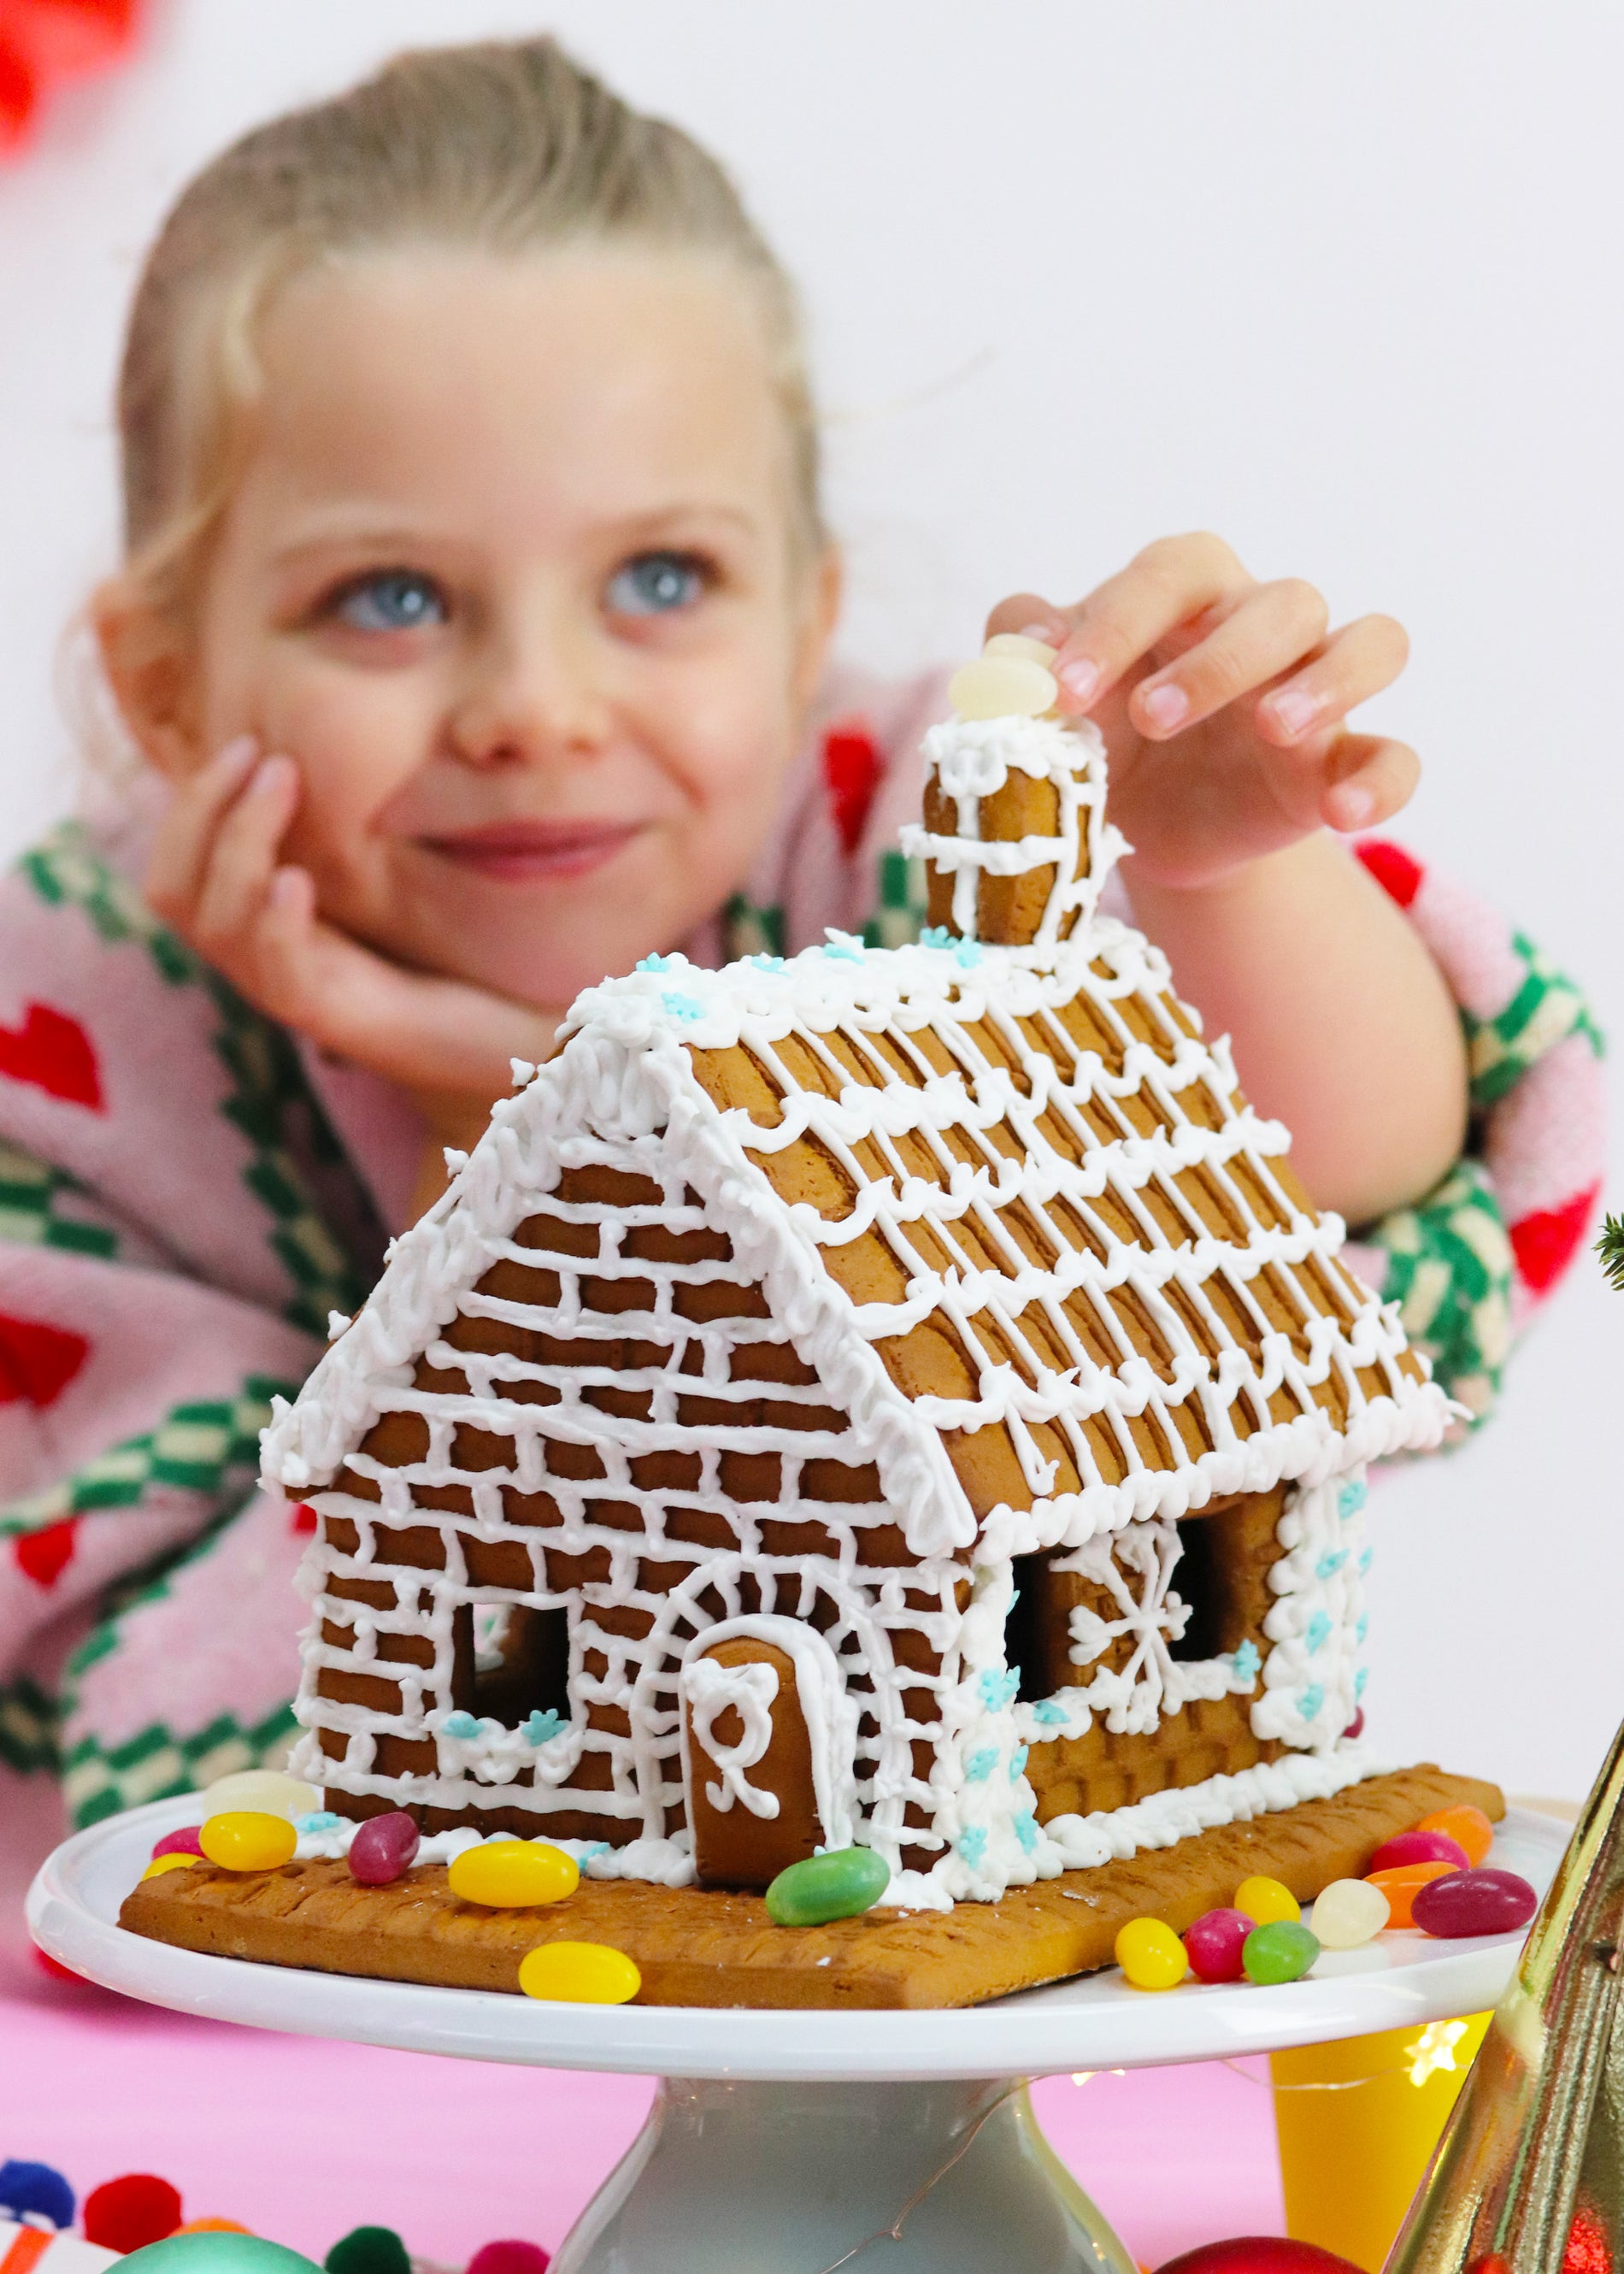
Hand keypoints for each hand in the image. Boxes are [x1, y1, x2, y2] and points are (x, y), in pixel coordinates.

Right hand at [143, 738, 558, 1109]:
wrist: (507, 1032)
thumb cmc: (448, 952)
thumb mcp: (383, 882)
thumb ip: (344, 838)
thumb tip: (321, 754)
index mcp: (259, 928)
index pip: (176, 868)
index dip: (193, 801)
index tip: (245, 740)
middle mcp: (260, 962)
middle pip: (171, 893)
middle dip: (200, 810)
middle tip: (257, 753)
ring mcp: (292, 992)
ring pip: (216, 925)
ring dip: (240, 841)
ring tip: (284, 780)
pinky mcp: (334, 1021)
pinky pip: (277, 974)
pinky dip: (274, 923)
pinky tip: (295, 879)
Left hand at [988, 533, 1416, 889]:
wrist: (1140, 830)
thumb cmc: (1100, 732)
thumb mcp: (1052, 697)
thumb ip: (1024, 653)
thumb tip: (1022, 639)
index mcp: (1190, 594)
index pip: (1172, 574)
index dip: (1119, 624)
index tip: (1066, 690)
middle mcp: (1267, 626)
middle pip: (1285, 601)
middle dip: (1220, 658)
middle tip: (1154, 718)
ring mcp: (1319, 694)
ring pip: (1371, 643)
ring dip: (1330, 682)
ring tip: (1273, 729)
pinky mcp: (1341, 764)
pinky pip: (1396, 756)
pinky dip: (1380, 781)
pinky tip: (1340, 814)